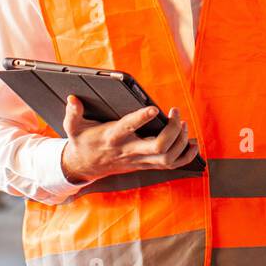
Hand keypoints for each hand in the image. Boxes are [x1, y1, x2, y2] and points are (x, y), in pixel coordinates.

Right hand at [59, 96, 200, 184]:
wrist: (84, 167)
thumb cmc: (82, 142)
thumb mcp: (73, 127)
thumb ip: (72, 113)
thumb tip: (72, 99)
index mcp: (112, 138)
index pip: (128, 128)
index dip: (141, 118)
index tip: (154, 108)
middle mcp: (128, 151)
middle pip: (157, 147)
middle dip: (173, 130)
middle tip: (175, 113)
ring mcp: (139, 161)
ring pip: (168, 157)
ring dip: (181, 141)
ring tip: (183, 124)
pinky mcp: (145, 165)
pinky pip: (171, 165)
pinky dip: (186, 156)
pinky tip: (192, 144)